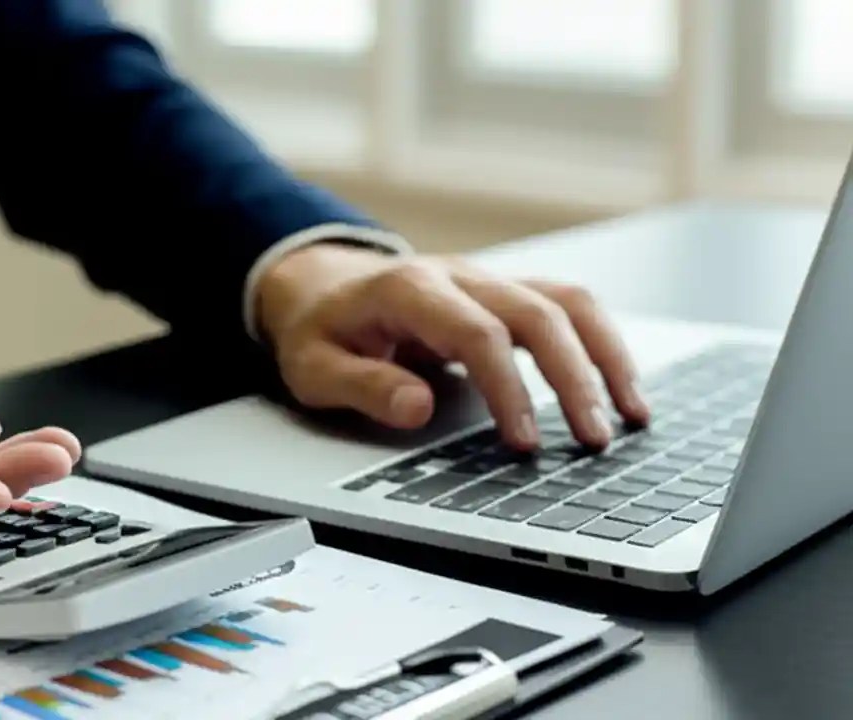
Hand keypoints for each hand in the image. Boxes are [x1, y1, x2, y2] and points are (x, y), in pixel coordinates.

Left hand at [255, 244, 649, 450]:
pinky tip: (620, 389)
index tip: (523, 442)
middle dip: (573, 377)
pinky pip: (567, 308)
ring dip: (604, 355)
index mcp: (409, 290)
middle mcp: (458, 277)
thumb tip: (416, 409)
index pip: (476, 334)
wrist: (321, 287)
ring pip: (566, 301)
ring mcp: (487, 281)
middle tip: (592, 440)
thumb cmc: (321, 332)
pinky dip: (600, 345)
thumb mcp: (314, 366)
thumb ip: (362, 385)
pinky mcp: (505, 294)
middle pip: (537, 312)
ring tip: (632, 414)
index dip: (507, 388)